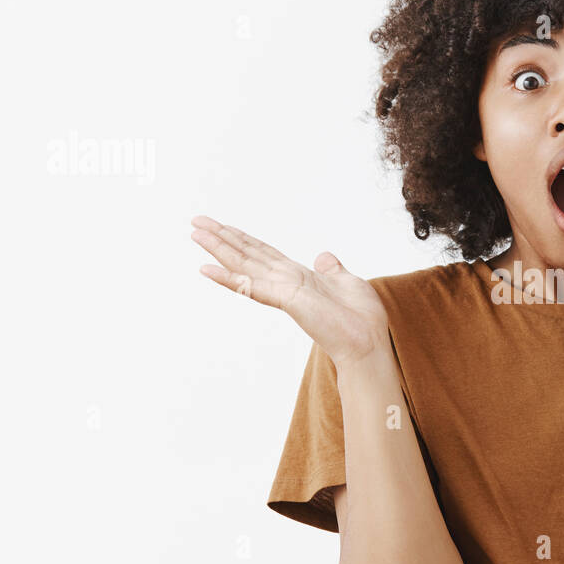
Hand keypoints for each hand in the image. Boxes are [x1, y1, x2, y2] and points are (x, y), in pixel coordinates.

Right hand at [189, 215, 390, 366]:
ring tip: (195, 234)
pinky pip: (252, 287)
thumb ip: (331, 269)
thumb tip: (323, 256)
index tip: (223, 224)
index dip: (242, 238)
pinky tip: (207, 269)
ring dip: (218, 250)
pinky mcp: (287, 300)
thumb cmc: (360, 318)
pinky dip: (228, 279)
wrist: (368, 343)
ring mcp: (283, 291)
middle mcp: (286, 281)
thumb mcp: (347, 282)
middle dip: (222, 237)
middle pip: (247, 254)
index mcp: (299, 276)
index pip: (264, 252)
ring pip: (243, 266)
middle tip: (196, 221)